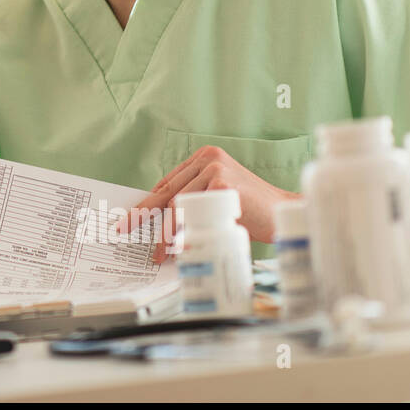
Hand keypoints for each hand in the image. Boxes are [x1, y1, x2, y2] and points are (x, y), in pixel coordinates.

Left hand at [118, 145, 298, 263]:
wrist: (284, 212)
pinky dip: (184, 230)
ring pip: (178, 204)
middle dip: (145, 213)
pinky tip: (179, 246)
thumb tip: (160, 218)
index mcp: (204, 157)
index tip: (131, 217)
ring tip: (160, 252)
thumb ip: (193, 198)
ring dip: (166, 231)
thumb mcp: (216, 196)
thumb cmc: (250, 209)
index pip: (168, 182)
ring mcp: (216, 169)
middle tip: (125, 228)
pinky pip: (193, 211)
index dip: (148, 202)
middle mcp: (208, 158)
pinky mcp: (223, 184)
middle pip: (168, 191)